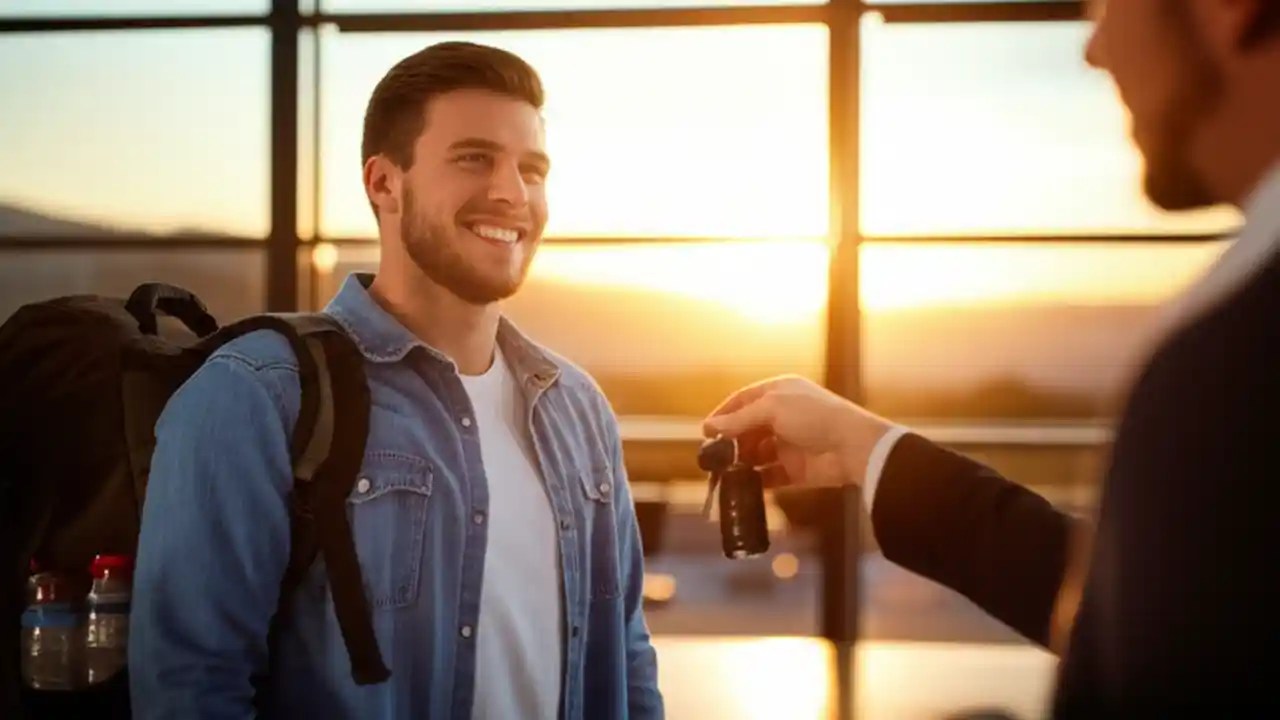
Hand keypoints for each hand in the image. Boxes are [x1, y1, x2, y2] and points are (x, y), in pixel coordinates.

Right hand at [701, 375, 894, 487]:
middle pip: (747, 428)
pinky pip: (770, 476)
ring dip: (741, 462)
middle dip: (730, 442)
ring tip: (725, 473)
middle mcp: (783, 416)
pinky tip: (742, 486)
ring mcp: (790, 443)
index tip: (705, 431)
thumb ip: (740, 419)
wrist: (853, 446)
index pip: (743, 400)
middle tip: (712, 457)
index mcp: (779, 392)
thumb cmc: (815, 417)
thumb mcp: (773, 408)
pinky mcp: (796, 469)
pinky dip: (756, 481)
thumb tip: (711, 427)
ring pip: (756, 454)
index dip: (723, 414)